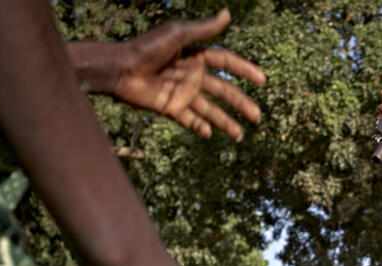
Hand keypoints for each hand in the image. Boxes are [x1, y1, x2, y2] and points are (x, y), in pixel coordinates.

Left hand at [80, 10, 265, 139]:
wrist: (120, 68)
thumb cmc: (146, 47)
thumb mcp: (177, 34)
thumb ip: (203, 29)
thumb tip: (227, 13)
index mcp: (195, 56)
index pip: (226, 62)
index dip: (244, 70)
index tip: (262, 80)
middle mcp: (191, 75)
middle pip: (223, 91)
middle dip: (240, 103)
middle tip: (257, 117)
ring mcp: (182, 93)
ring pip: (209, 110)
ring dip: (225, 122)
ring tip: (239, 135)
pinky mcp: (170, 108)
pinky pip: (189, 120)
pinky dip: (200, 127)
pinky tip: (210, 134)